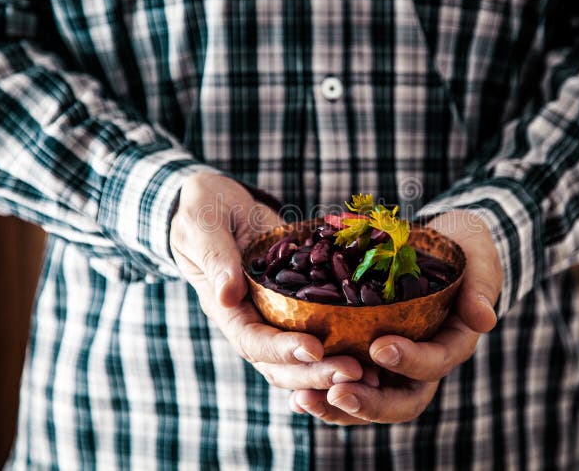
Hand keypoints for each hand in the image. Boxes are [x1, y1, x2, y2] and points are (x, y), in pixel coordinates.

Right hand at [170, 172, 362, 389]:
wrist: (221, 203)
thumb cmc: (204, 210)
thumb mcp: (203, 226)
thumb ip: (216, 258)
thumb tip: (228, 295)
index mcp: (226, 308)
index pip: (253, 341)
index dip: (282, 349)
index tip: (314, 348)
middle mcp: (253, 320)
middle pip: (282, 364)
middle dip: (317, 372)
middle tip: (354, 372)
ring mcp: (277, 316)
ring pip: (304, 358)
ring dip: (333, 370)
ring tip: (371, 375)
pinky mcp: (300, 305)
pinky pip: (322, 332)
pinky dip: (344, 347)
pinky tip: (376, 352)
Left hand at [290, 209, 501, 423]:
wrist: (444, 243)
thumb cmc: (464, 248)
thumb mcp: (479, 258)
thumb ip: (482, 286)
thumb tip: (484, 320)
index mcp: (452, 342)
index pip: (436, 363)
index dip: (410, 360)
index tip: (380, 346)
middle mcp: (422, 361)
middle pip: (401, 399)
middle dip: (370, 402)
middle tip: (337, 393)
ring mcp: (394, 362)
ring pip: (370, 398)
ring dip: (337, 404)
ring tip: (304, 399)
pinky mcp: (367, 354)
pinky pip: (347, 381)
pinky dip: (323, 388)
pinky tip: (296, 390)